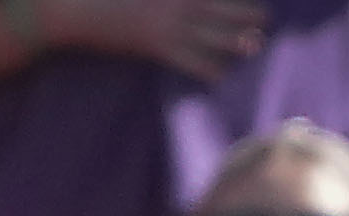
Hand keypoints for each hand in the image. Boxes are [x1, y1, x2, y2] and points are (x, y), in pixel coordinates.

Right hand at [39, 0, 265, 82]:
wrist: (82, 11)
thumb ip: (165, 0)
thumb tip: (187, 6)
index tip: (255, 2)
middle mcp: (176, 3)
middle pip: (217, 8)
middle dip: (242, 12)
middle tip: (266, 19)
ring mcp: (166, 25)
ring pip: (208, 33)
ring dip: (232, 39)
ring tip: (254, 45)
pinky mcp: (154, 46)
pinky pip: (187, 59)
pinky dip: (205, 66)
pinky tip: (220, 75)